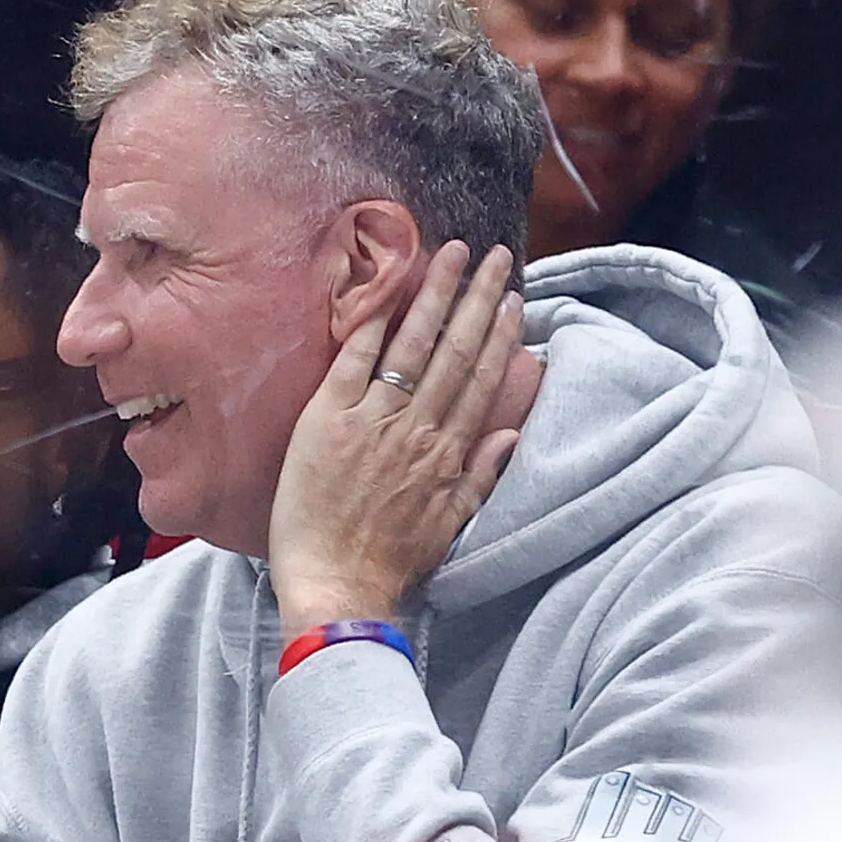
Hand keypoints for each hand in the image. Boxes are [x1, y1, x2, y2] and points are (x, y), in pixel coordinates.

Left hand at [269, 242, 524, 635]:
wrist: (336, 586)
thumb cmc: (389, 563)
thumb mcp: (450, 524)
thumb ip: (480, 475)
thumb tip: (510, 434)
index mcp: (448, 453)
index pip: (481, 379)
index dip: (500, 334)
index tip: (514, 298)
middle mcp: (417, 430)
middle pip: (456, 350)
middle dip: (479, 298)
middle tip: (497, 255)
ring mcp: (373, 422)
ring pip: (413, 345)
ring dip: (436, 294)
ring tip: (454, 254)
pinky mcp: (328, 422)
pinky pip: (354, 361)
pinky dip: (373, 323)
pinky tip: (387, 286)